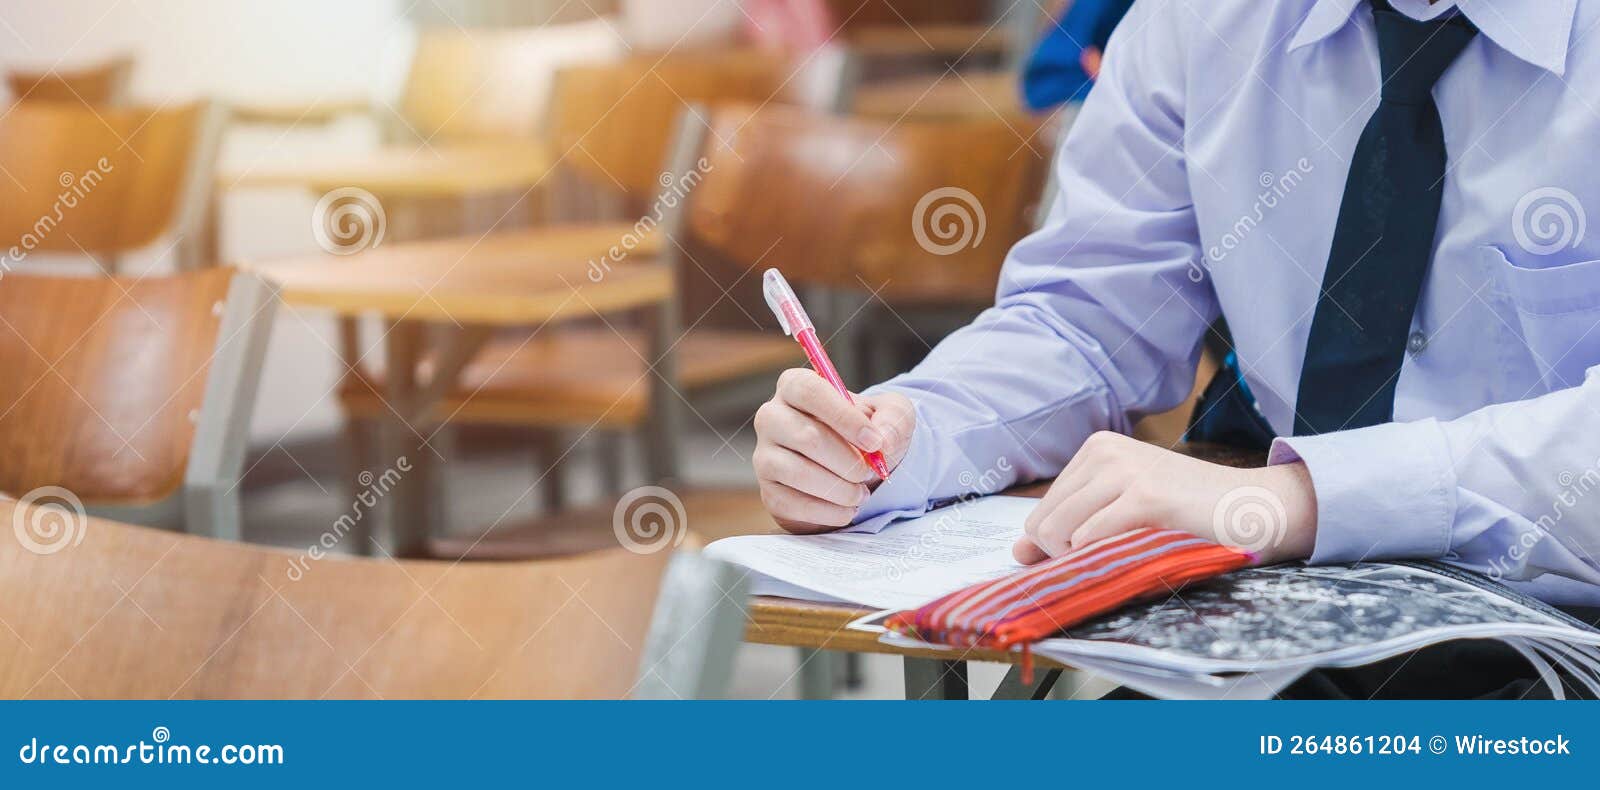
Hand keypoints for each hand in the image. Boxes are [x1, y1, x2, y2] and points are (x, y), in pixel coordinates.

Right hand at [753, 369, 914, 533]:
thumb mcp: (891, 416)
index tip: (874, 442)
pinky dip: (827, 511)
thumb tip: (883, 440)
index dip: (843, 418)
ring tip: (860, 493)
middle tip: (869, 472)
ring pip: (798, 473)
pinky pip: (791, 503)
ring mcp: (764, 454)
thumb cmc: (866, 433)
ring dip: (839, 488)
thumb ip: (894, 419)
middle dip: (847, 461)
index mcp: (795, 386)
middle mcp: (771, 416)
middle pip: (806, 437)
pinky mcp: (768, 489)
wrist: (853, 469)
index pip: (809, 392)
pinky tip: (847, 509)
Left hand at [1013, 432, 1317, 565]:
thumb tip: (1018, 553)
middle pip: (1043, 524)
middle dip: (1065, 558)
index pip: (1041, 511)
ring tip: (1129, 555)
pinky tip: (1137, 554)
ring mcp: (1124, 471)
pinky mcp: (1145, 497)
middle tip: (1111, 561)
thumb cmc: (1187, 513)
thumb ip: (1069, 525)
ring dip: (1086, 561)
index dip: (1056, 547)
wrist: (1252, 507)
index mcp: (1095, 449)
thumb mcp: (1119, 510)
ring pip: (1060, 533)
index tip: (1091, 556)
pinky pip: (1091, 540)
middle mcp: (1104, 452)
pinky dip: (1104, 560)